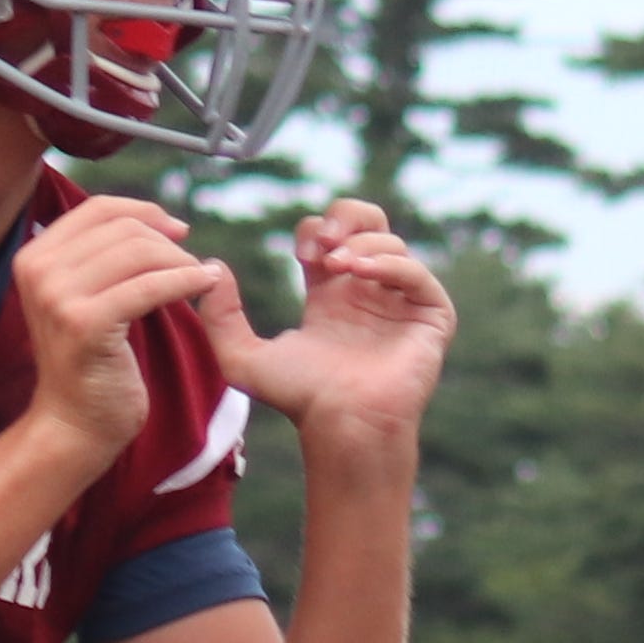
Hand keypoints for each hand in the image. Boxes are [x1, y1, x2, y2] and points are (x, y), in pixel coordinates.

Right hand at [10, 193, 235, 464]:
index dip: (145, 212)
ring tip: (202, 278)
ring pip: (138, 253)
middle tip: (194, 265)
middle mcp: (38, 269)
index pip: (98, 209)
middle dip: (167, 243)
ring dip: (181, 261)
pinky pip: (149, 287)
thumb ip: (104, 257)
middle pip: (121, 229)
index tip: (178, 231)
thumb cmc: (91, 362)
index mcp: (34, 256)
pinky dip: (185, 281)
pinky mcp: (85, 323)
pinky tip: (208, 285)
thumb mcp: (86, 297)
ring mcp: (57, 296)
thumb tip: (157, 219)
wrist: (75, 424)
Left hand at [215, 196, 455, 445]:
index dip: (313, 234)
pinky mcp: (430, 318)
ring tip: (339, 266)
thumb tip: (213, 267)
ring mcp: (401, 304)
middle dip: (345, 217)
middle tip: (325, 241)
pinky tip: (362, 272)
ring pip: (392, 243)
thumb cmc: (300, 400)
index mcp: (331, 296)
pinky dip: (391, 264)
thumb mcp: (242, 357)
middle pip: (368, 222)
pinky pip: (417, 274)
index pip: (328, 236)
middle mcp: (368, 294)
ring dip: (362, 244)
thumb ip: (220, 315)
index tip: (300, 258)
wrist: (342, 425)